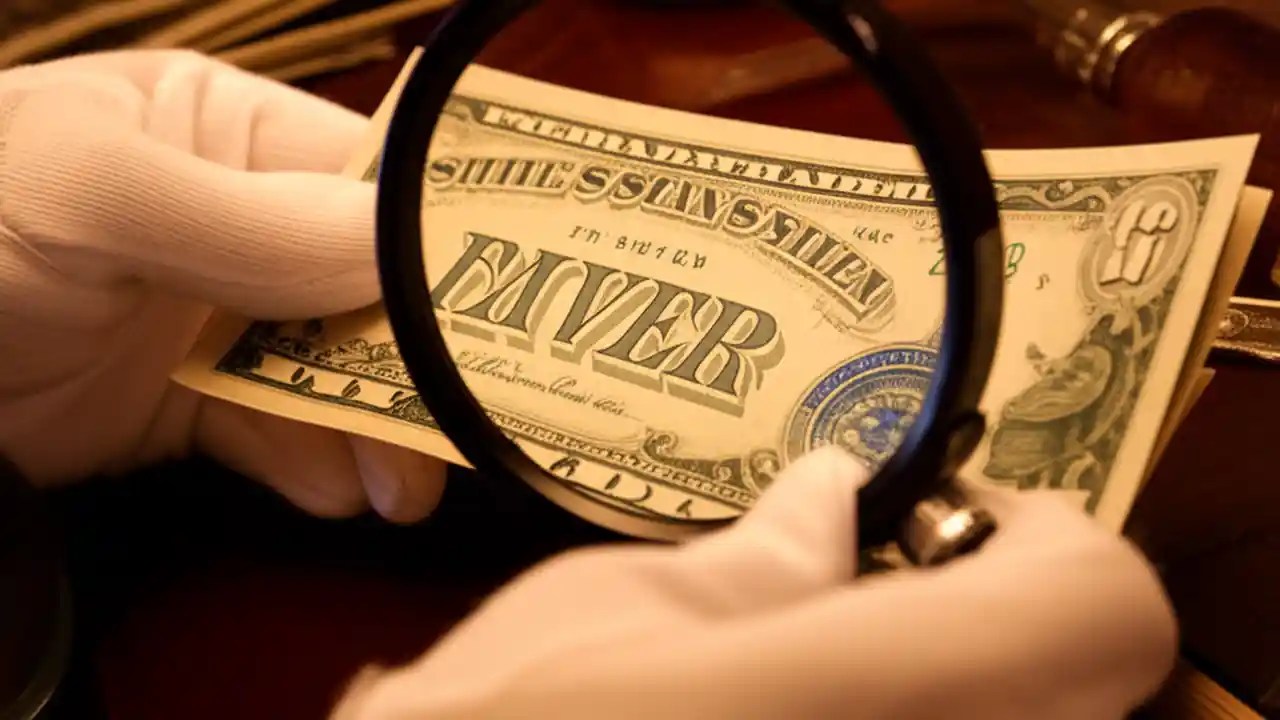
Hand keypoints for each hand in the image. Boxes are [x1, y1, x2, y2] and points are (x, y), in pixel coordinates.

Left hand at [0, 50, 445, 521]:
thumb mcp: (96, 195)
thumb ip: (252, 220)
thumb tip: (405, 248)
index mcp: (230, 134)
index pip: (373, 179)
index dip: (448, 236)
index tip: (521, 299)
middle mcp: (244, 225)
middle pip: (374, 288)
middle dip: (423, 353)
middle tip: (478, 414)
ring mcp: (221, 320)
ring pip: (341, 372)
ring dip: (383, 428)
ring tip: (405, 484)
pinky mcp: (196, 406)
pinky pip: (284, 435)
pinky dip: (318, 464)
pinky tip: (341, 492)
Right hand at [331, 447, 1176, 719]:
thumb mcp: (608, 612)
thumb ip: (754, 557)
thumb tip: (829, 495)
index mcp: (870, 692)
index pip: (1102, 610)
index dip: (1049, 538)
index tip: (949, 515)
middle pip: (1076, 675)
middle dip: (987, 602)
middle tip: (874, 567)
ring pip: (1022, 718)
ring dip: (950, 665)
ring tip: (822, 637)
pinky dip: (910, 709)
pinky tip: (799, 703)